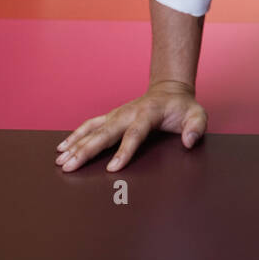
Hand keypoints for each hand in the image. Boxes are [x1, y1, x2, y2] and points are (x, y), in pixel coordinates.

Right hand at [55, 81, 206, 172]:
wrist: (170, 91)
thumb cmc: (182, 107)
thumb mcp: (197, 114)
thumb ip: (196, 127)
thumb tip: (188, 141)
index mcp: (148, 114)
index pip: (135, 134)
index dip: (124, 151)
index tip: (112, 168)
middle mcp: (128, 113)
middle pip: (105, 133)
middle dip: (87, 150)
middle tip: (70, 166)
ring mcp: (117, 114)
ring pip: (93, 129)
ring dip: (76, 144)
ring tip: (61, 160)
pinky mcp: (111, 116)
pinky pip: (90, 125)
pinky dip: (75, 135)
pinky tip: (62, 148)